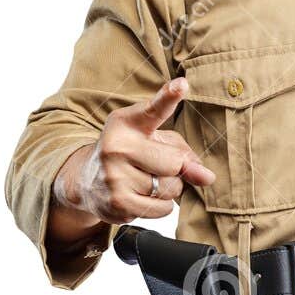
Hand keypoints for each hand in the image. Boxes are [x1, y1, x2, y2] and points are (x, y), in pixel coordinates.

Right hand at [50, 78, 214, 239]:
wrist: (87, 181)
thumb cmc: (130, 154)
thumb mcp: (153, 141)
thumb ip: (184, 152)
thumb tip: (207, 177)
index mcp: (126, 123)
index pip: (153, 109)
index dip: (169, 96)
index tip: (182, 85)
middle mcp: (117, 147)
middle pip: (175, 162)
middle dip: (176, 169)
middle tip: (155, 166)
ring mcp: (114, 177)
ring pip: (171, 189)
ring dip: (168, 189)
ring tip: (145, 181)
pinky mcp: (117, 204)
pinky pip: (163, 209)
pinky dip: (161, 206)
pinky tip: (141, 197)